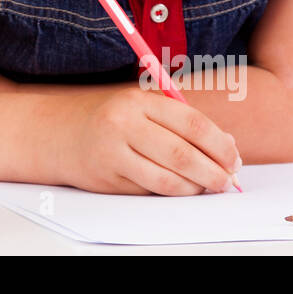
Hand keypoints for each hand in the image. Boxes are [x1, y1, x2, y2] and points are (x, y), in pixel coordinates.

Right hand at [58, 83, 241, 194]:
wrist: (58, 134)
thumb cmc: (110, 120)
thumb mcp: (142, 109)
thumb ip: (181, 123)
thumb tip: (227, 147)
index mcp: (138, 100)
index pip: (191, 123)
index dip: (219, 145)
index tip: (234, 158)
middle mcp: (123, 124)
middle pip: (182, 154)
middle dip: (213, 172)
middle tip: (227, 181)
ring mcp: (113, 153)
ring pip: (168, 180)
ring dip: (194, 188)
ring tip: (205, 186)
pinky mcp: (107, 179)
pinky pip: (150, 191)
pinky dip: (171, 193)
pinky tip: (178, 187)